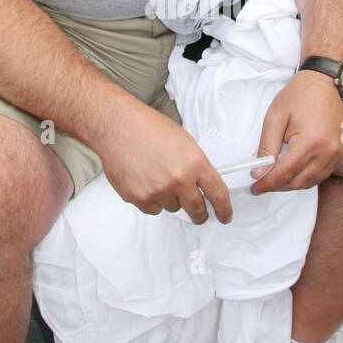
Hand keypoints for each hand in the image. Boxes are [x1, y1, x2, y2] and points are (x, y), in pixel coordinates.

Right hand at [94, 100, 232, 224]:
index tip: (224, 215)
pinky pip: (153, 209)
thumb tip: (202, 184)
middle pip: (197, 209)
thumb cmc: (148, 128)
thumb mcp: (184, 142)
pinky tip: (146, 181)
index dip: (224, 209)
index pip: (218, 193)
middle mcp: (178, 180)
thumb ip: (195, 166)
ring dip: (171, 199)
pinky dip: (152, 200)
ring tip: (159, 177)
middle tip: (199, 213)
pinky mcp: (139, 198)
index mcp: (195, 163)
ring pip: (173, 208)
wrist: (117, 126)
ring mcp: (158, 191)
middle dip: (200, 214)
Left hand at [250, 72, 342, 194]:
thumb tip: (259, 172)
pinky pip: (322, 174)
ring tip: (276, 177)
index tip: (255, 188)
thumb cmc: (301, 94)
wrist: (326, 81)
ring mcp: (337, 154)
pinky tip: (294, 171)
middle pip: (298, 182)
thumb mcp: (275, 117)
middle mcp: (327, 152)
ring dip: (292, 184)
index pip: (284, 174)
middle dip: (278, 186)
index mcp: (310, 142)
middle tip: (262, 182)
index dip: (267, 183)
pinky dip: (306, 177)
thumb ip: (266, 147)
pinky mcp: (340, 152)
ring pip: (311, 182)